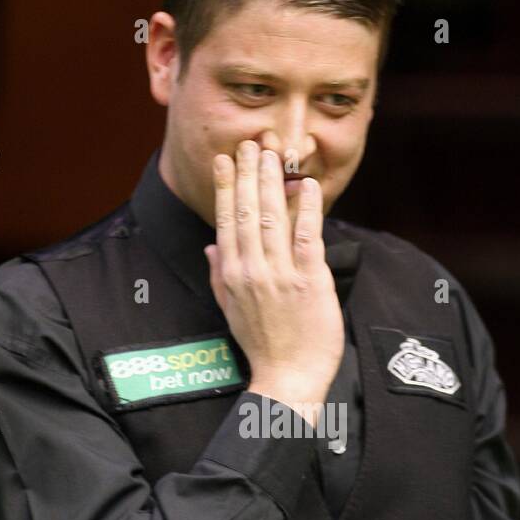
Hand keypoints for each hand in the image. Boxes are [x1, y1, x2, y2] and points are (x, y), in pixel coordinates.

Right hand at [204, 140, 344, 422]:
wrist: (288, 378)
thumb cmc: (262, 347)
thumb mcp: (230, 310)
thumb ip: (219, 275)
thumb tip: (210, 246)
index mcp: (231, 274)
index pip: (226, 220)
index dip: (227, 186)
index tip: (226, 159)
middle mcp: (252, 270)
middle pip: (248, 210)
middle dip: (249, 172)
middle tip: (251, 141)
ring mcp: (280, 274)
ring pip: (273, 217)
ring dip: (273, 180)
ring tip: (274, 152)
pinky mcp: (309, 282)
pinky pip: (306, 237)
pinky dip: (306, 209)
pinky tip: (306, 185)